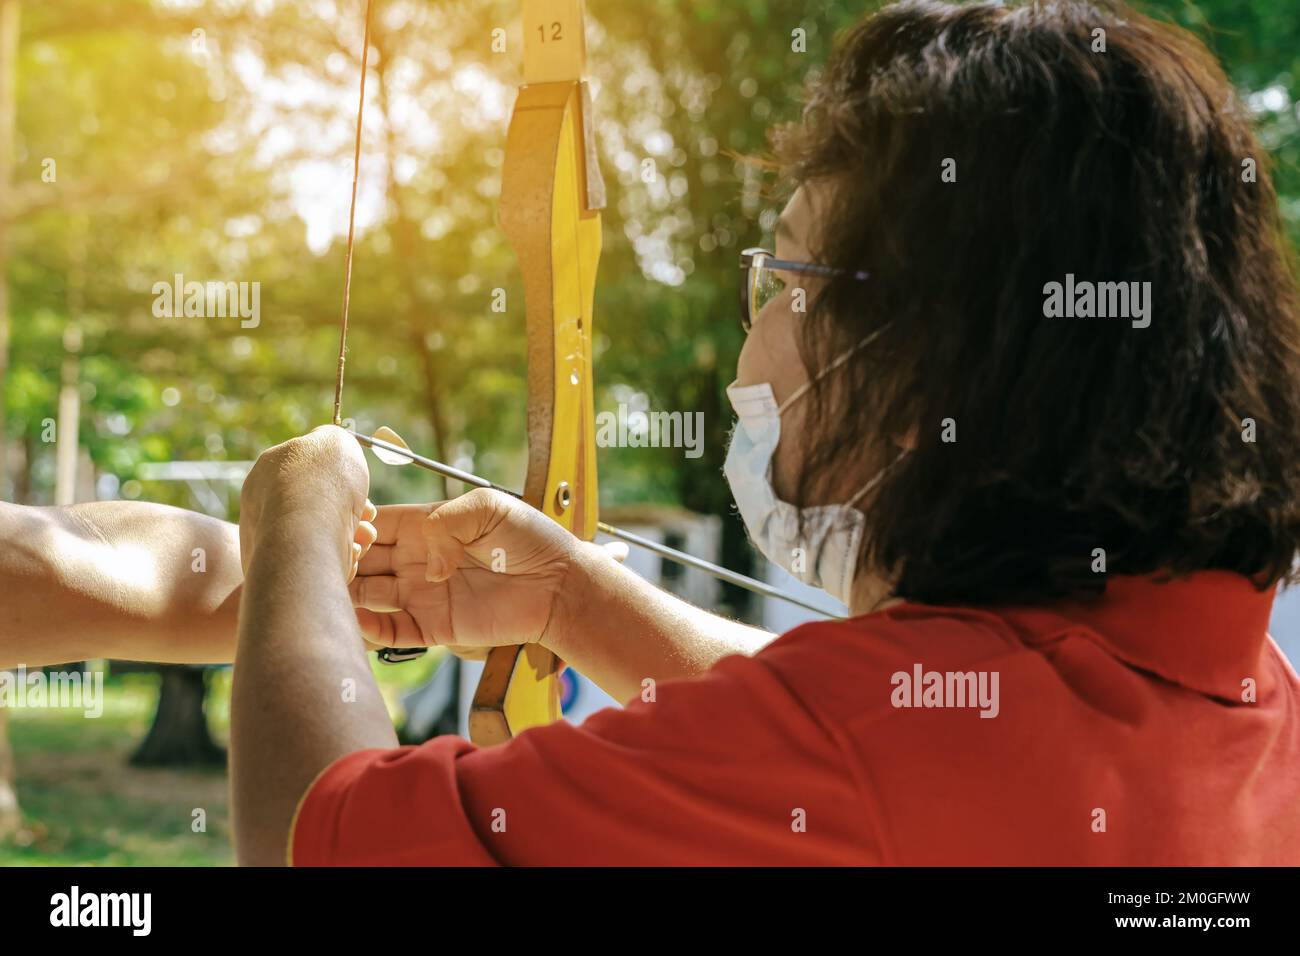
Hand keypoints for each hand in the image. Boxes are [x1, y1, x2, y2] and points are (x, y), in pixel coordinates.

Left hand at [239, 426, 375, 577]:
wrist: (305, 540)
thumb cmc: (323, 484)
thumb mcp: (335, 441)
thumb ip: (333, 440)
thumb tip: (332, 445)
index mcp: (267, 470)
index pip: (307, 472)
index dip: (340, 478)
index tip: (361, 487)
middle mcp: (259, 505)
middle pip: (315, 506)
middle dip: (348, 511)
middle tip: (368, 517)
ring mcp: (264, 541)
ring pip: (318, 536)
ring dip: (348, 536)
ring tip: (364, 538)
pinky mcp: (276, 572)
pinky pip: (314, 562)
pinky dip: (334, 558)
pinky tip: (347, 556)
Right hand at [350, 489, 625, 657]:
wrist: (561, 584)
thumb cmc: (530, 539)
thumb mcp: (489, 508)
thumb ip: (447, 522)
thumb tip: (426, 565)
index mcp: (424, 527)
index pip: (374, 523)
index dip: (351, 524)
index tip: (332, 525)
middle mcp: (415, 560)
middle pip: (362, 560)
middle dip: (340, 559)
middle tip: (320, 560)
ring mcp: (421, 594)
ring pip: (368, 596)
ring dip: (345, 593)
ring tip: (324, 590)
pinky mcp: (435, 627)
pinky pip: (393, 631)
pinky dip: (370, 629)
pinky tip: (355, 620)